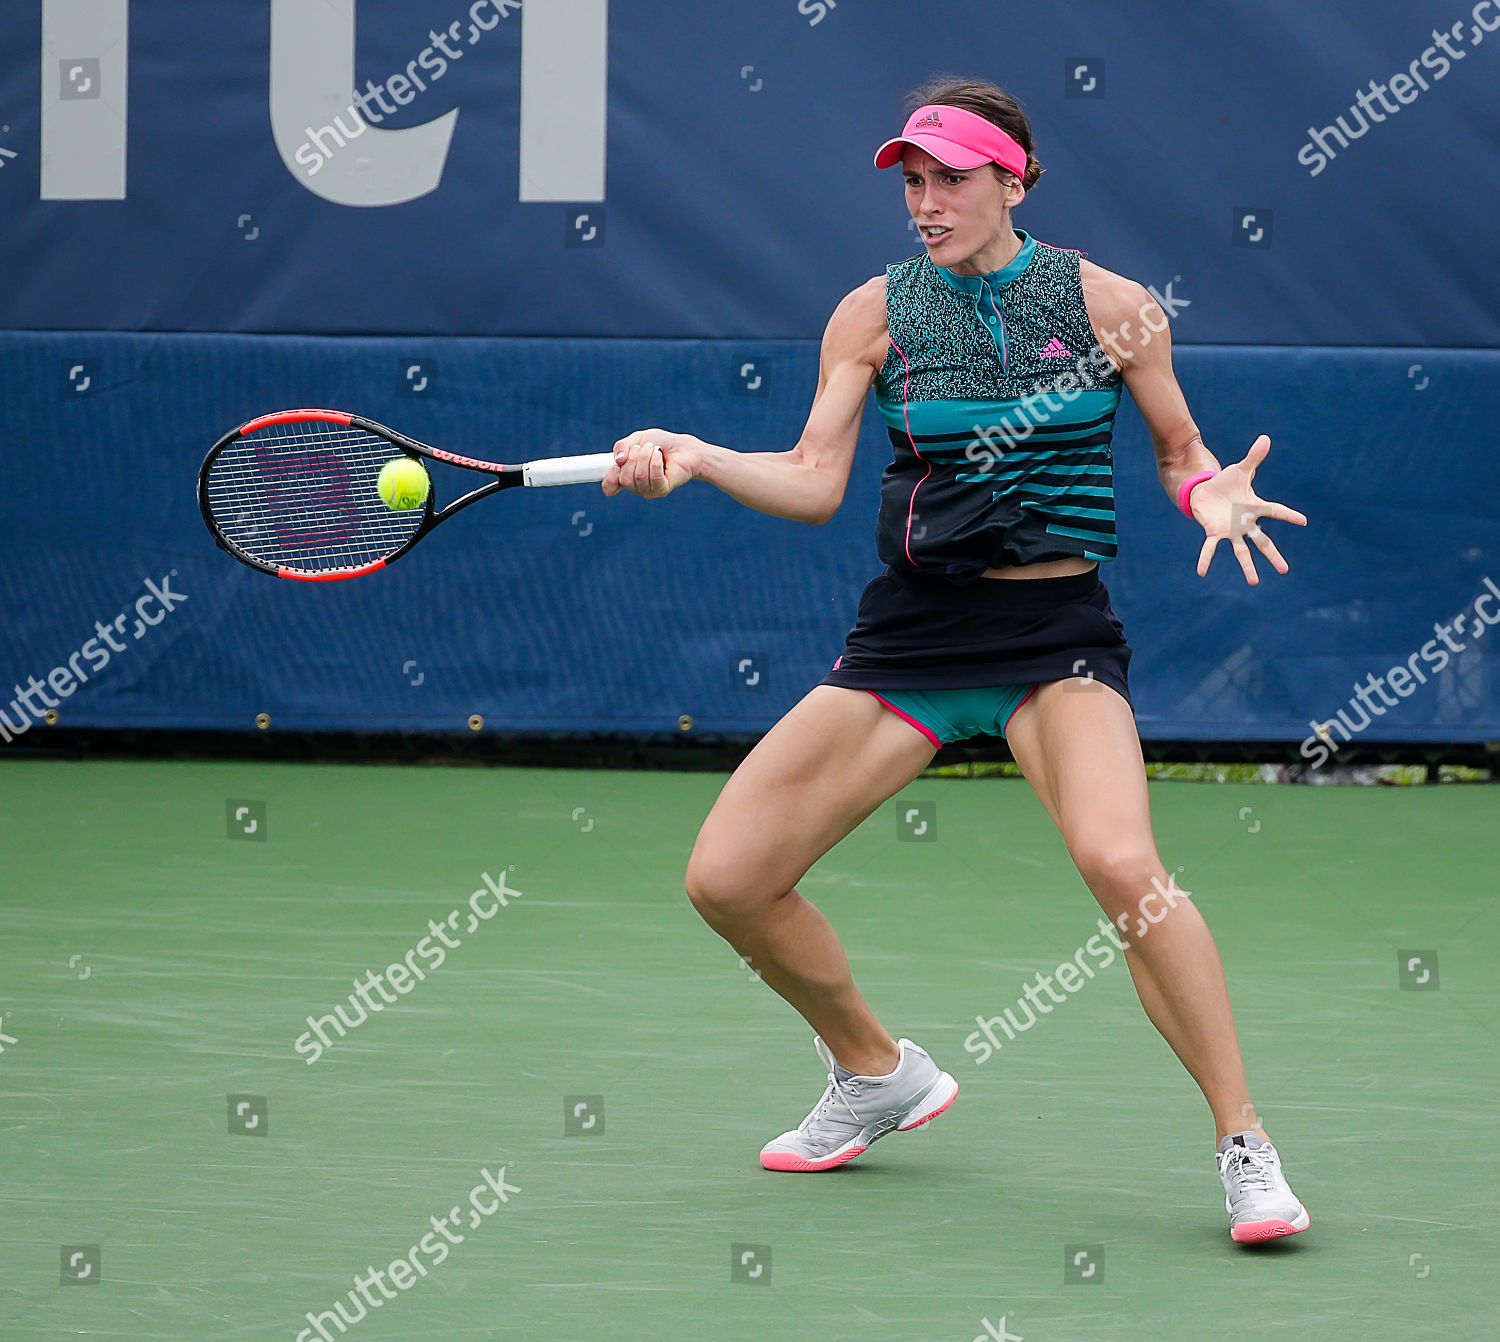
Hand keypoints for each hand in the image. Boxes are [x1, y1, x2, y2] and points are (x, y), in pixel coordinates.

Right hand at [602, 429, 700, 498]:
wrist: (683, 447)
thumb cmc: (661, 443)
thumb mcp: (637, 439)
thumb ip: (622, 446)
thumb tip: (618, 460)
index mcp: (626, 474)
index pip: (610, 487)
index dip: (609, 478)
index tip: (616, 465)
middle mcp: (636, 485)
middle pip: (624, 479)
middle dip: (633, 459)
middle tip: (644, 448)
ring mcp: (649, 490)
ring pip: (639, 478)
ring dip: (646, 458)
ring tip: (655, 450)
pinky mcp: (662, 490)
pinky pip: (654, 479)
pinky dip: (656, 463)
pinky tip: (661, 457)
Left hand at [1190, 436, 1307, 583]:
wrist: (1205, 491)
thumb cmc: (1226, 482)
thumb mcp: (1241, 470)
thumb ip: (1253, 458)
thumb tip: (1265, 438)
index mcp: (1254, 507)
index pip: (1275, 511)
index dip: (1288, 515)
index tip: (1303, 521)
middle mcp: (1245, 523)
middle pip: (1263, 541)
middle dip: (1273, 556)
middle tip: (1285, 570)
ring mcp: (1230, 530)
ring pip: (1241, 551)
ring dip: (1247, 566)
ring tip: (1254, 582)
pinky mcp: (1213, 532)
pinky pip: (1210, 548)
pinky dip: (1205, 559)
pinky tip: (1202, 572)